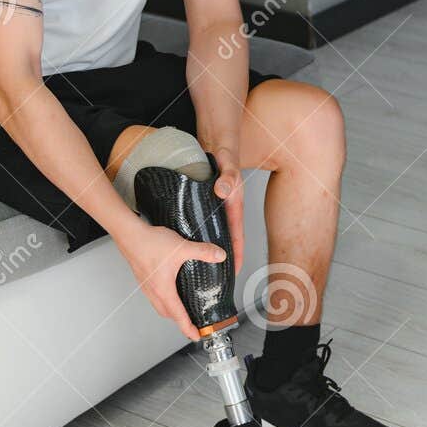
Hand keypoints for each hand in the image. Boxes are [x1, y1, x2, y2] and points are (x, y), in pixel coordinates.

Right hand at [114, 221, 226, 339]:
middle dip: (180, 321)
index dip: (188, 328)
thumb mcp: (181, 248)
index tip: (196, 336)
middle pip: (168, 314)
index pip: (178, 316)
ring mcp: (147, 285)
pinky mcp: (143, 277)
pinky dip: (164, 298)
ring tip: (182, 309)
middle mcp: (153, 291)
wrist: (129, 234)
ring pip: (159, 305)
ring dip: (170, 310)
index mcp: (163, 290)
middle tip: (191, 324)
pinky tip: (170, 288)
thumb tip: (218, 255)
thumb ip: (202, 252)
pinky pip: (154, 295)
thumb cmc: (148, 243)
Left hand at [209, 147, 244, 275]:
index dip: (236, 256)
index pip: (237, 238)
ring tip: (200, 268)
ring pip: (214, 235)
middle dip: (223, 261)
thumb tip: (222, 191)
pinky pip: (204, 226)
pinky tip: (188, 244)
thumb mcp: (229, 168)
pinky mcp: (206, 206)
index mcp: (235, 209)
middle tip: (217, 279)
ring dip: (210, 251)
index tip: (233, 272)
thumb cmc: (227, 158)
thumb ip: (228, 178)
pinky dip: (199, 237)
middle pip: (226, 241)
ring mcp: (216, 210)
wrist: (219, 147)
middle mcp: (227, 213)